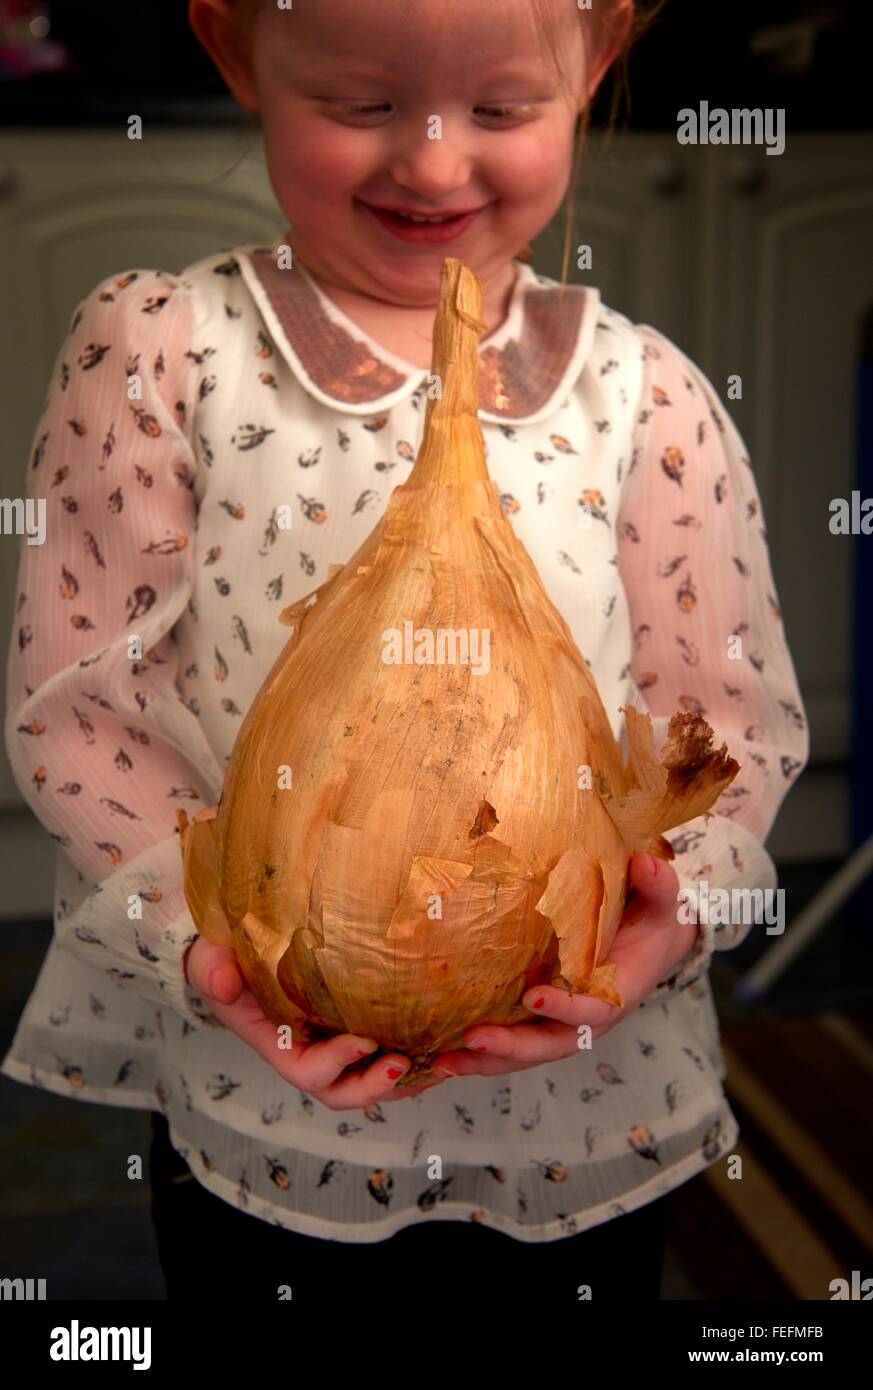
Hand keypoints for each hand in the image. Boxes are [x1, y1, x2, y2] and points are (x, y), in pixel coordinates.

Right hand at [183, 935, 445, 1108]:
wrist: (236, 951)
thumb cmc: (223, 959)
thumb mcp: (210, 961)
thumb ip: (213, 970)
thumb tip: (223, 982)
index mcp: (278, 1045)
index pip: (307, 1072)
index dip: (335, 1064)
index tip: (362, 1041)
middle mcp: (310, 1053)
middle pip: (345, 1091)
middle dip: (375, 1085)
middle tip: (406, 1062)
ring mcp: (334, 1043)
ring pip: (371, 1079)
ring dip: (404, 1078)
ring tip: (439, 1063)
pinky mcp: (354, 1025)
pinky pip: (384, 1053)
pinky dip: (413, 1055)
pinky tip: (441, 1042)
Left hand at [428, 851, 698, 1079]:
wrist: (652, 940)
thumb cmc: (654, 918)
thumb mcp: (664, 899)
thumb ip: (658, 883)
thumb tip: (645, 862)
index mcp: (618, 991)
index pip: (592, 1009)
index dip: (565, 1007)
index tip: (533, 996)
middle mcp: (588, 1017)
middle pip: (550, 1044)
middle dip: (512, 1047)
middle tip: (473, 1040)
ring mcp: (562, 1022)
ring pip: (525, 1052)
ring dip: (486, 1060)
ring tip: (444, 1062)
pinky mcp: (540, 1019)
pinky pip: (512, 1041)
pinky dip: (479, 1053)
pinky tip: (440, 1055)